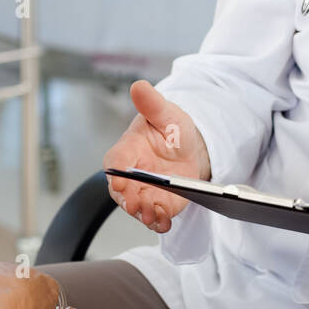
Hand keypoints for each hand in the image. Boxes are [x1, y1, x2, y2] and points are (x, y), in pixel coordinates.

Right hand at [103, 79, 211, 233]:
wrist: (193, 148)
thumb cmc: (172, 129)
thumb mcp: (166, 113)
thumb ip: (151, 104)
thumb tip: (139, 86)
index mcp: (128, 149)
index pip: (115, 162)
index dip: (116, 171)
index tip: (120, 179)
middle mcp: (132, 174)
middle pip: (121, 190)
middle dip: (127, 198)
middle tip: (136, 203)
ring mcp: (144, 191)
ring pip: (136, 207)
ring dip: (143, 213)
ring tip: (153, 215)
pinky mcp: (159, 204)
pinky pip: (154, 216)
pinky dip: (157, 222)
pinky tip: (164, 223)